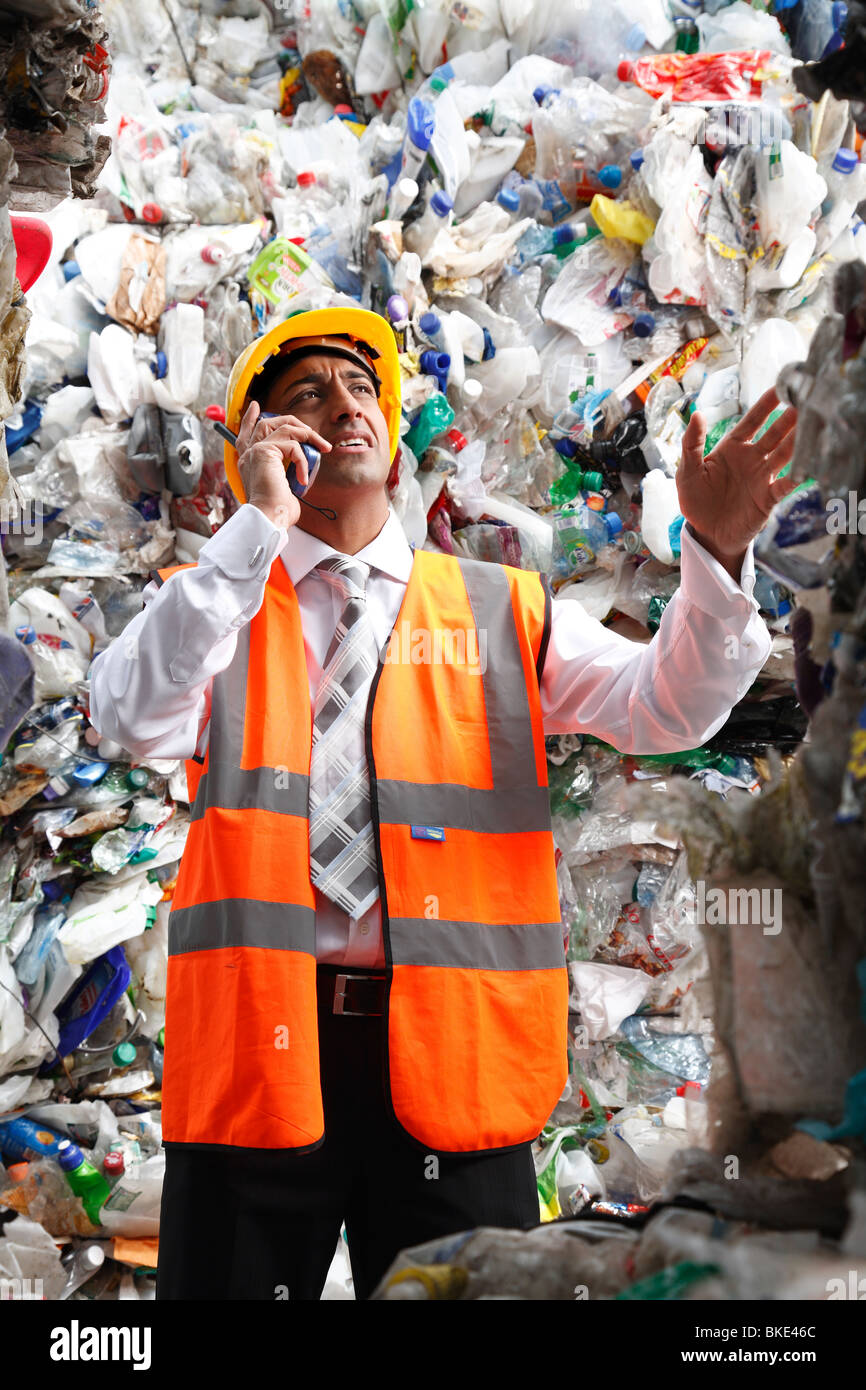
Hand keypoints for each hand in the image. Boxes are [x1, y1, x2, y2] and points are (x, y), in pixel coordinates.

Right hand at [236, 400, 331, 528]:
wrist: (268, 519)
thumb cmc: (276, 512)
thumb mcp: (281, 489)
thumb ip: (285, 476)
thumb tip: (300, 476)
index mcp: (248, 462)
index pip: (246, 434)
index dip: (250, 418)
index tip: (255, 406)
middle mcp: (248, 454)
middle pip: (267, 423)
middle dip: (292, 423)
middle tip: (311, 432)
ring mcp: (254, 451)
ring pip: (284, 427)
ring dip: (308, 435)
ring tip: (322, 448)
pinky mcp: (264, 451)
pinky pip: (292, 445)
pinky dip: (303, 460)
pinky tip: (303, 477)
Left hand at [676, 387, 798, 563]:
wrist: (706, 534)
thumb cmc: (696, 500)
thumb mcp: (687, 471)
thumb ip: (691, 444)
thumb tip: (697, 414)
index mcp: (733, 447)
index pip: (753, 421)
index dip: (765, 405)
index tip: (779, 387)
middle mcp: (752, 458)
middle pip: (774, 434)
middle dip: (789, 419)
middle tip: (803, 401)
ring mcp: (762, 477)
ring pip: (784, 455)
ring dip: (796, 442)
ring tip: (810, 426)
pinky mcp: (768, 498)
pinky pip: (785, 485)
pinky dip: (795, 477)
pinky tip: (804, 468)